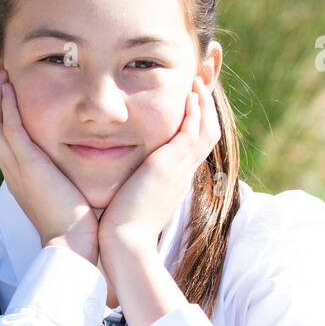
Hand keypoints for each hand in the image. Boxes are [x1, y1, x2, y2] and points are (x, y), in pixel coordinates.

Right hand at [0, 69, 97, 261]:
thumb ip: (63, 174)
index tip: (8, 90)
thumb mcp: (64, 192)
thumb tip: (76, 163)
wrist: (72, 248)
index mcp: (17, 175)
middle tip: (1, 75)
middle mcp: (10, 169)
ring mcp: (15, 168)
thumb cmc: (76, 226)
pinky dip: (7, 106)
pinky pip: (9, 129)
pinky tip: (12, 88)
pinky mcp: (27, 167)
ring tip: (5, 75)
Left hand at [98, 76, 220, 256]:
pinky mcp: (172, 166)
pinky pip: (194, 132)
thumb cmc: (117, 228)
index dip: (194, 122)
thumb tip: (119, 180)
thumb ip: (129, 185)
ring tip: (198, 81)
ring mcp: (180, 170)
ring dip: (204, 103)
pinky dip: (196, 112)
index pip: (191, 145)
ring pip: (206, 129)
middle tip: (200, 84)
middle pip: (207, 133)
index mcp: (172, 180)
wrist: (123, 244)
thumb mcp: (129, 200)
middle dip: (205, 107)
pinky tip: (191, 94)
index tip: (188, 103)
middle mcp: (182, 173)